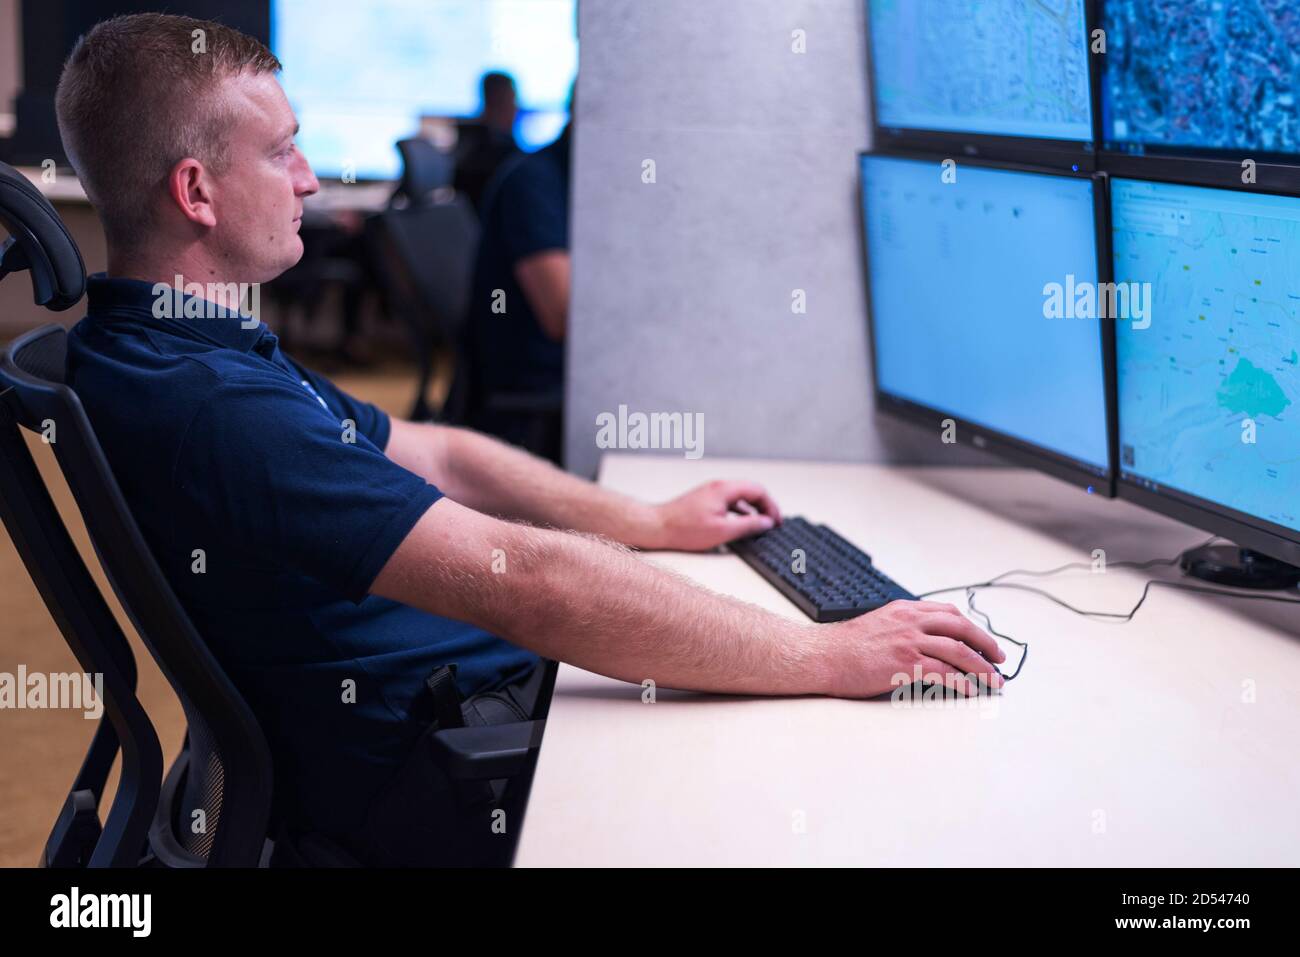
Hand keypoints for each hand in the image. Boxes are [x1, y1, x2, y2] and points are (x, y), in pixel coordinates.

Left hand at [647, 480, 782, 550]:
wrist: (657, 526)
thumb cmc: (685, 529)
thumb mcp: (723, 531)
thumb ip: (748, 525)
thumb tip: (767, 522)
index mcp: (725, 489)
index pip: (758, 490)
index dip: (772, 506)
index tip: (777, 521)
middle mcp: (719, 486)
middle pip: (750, 491)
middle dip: (765, 506)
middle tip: (773, 523)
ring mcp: (711, 492)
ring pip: (740, 496)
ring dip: (753, 509)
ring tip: (760, 525)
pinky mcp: (704, 500)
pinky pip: (729, 502)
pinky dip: (740, 511)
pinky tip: (741, 524)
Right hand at [818, 600, 1005, 697]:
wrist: (822, 655)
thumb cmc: (843, 647)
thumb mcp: (877, 625)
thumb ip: (900, 628)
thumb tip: (920, 643)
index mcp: (903, 610)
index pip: (948, 613)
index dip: (970, 628)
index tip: (982, 640)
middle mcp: (910, 622)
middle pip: (960, 627)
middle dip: (985, 644)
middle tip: (999, 659)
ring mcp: (908, 641)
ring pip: (958, 650)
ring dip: (981, 666)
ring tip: (993, 680)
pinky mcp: (905, 663)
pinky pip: (944, 672)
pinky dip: (962, 681)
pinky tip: (971, 690)